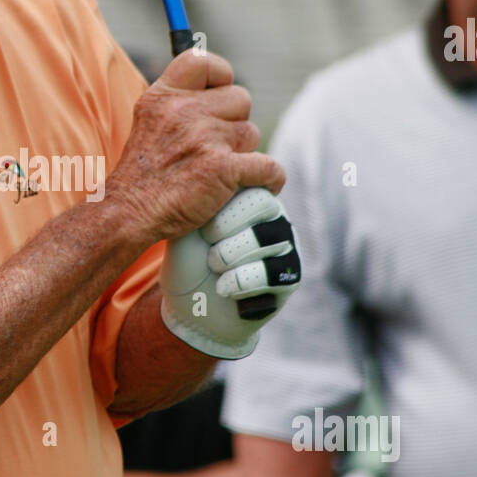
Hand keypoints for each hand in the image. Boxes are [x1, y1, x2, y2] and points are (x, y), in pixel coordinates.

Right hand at [106, 49, 284, 245]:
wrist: (130, 213)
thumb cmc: (143, 173)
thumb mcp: (148, 121)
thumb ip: (178, 102)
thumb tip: (216, 89)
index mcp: (164, 96)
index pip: (205, 62)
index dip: (220, 77)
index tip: (218, 96)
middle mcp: (185, 111)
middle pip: (240, 98)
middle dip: (234, 122)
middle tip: (216, 145)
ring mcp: (205, 138)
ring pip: (252, 132)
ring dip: (243, 152)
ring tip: (221, 168)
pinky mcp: (223, 169)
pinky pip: (268, 166)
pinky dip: (269, 179)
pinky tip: (258, 185)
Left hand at [159, 189, 301, 357]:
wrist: (191, 306)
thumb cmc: (188, 259)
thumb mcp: (186, 224)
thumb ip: (202, 196)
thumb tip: (215, 170)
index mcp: (249, 196)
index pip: (250, 178)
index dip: (222, 204)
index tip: (201, 227)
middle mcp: (273, 216)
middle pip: (264, 203)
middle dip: (226, 226)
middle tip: (207, 244)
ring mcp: (285, 245)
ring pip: (269, 237)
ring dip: (230, 256)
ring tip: (213, 266)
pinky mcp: (290, 276)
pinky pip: (273, 271)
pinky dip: (240, 282)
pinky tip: (224, 288)